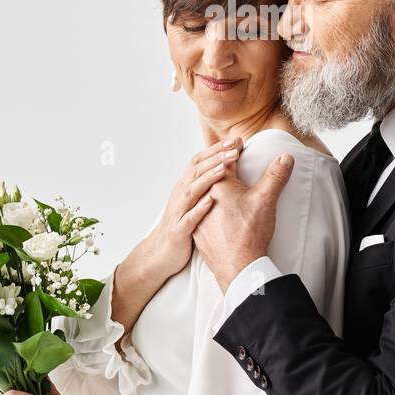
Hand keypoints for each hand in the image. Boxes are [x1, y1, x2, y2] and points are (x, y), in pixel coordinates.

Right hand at [144, 137, 243, 278]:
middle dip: (216, 157)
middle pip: (196, 171)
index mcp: (184, 187)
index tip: (233, 140)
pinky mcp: (179, 231)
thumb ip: (203, 185)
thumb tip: (223, 168)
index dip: (215, 150)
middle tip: (235, 147)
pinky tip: (212, 200)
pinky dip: (200, 208)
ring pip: (192, 190)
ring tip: (225, 167)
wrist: (160, 254)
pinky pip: (190, 218)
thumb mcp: (191, 202)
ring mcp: (178, 212)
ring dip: (208, 177)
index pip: (198, 162)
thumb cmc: (181, 226)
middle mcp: (180, 195)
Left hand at [193, 154, 293, 292]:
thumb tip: (286, 157)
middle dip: (221, 166)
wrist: (238, 267)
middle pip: (211, 175)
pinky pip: (201, 211)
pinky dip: (208, 206)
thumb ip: (275, 176)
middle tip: (231, 157)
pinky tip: (215, 208)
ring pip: (204, 194)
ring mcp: (198, 215)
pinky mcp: (197, 230)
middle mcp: (202, 197)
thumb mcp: (266, 200)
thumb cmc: (250, 233)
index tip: (238, 143)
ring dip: (212, 186)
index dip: (233, 150)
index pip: (224, 160)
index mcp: (217, 185)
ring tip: (222, 182)